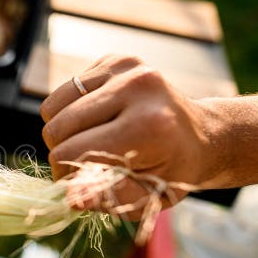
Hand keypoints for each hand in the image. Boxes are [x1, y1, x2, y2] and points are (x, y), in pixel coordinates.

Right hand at [39, 55, 216, 217]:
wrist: (204, 136)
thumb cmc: (172, 173)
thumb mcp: (149, 198)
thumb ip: (109, 198)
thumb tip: (71, 198)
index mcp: (148, 125)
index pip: (72, 152)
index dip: (66, 175)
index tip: (79, 184)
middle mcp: (136, 87)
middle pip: (57, 128)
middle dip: (61, 152)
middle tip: (86, 164)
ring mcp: (124, 68)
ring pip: (53, 107)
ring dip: (63, 131)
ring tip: (92, 141)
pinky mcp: (114, 59)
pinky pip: (64, 91)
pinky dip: (71, 110)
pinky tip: (100, 119)